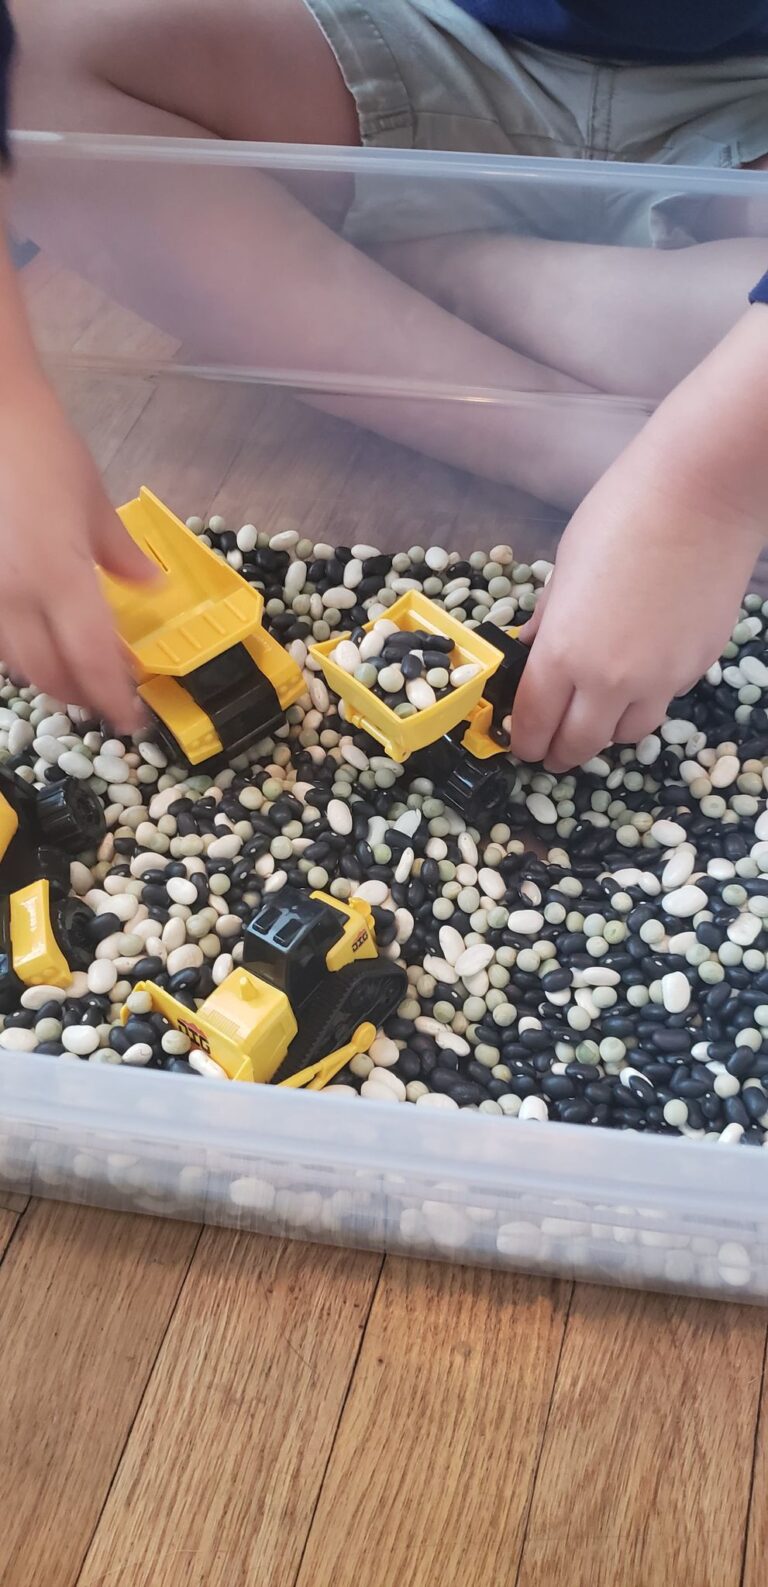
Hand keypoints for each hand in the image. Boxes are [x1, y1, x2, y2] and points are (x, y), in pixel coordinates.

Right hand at [0, 373, 152, 729]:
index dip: (111, 696)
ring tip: (78, 676)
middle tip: (108, 699)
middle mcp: (14, 595)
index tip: (131, 718)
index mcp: (57, 576)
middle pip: (48, 673)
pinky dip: (21, 650)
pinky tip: (40, 641)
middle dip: (81, 695)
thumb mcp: (94, 501)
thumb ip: (121, 555)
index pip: (90, 659)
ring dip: (50, 677)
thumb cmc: (41, 448)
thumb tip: (152, 586)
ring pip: (14, 662)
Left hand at [509, 432, 763, 772]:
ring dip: (606, 732)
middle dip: (560, 753)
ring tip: (597, 716)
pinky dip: (646, 699)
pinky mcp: (697, 666)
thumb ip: (548, 621)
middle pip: (580, 745)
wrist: (702, 496)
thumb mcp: (564, 569)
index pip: (535, 721)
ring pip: (627, 733)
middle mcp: (611, 680)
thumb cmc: (621, 515)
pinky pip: (664, 700)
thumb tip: (531, 648)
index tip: (520, 745)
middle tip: (552, 751)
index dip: (524, 740)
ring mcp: (661, 679)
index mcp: (564, 653)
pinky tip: (640, 673)